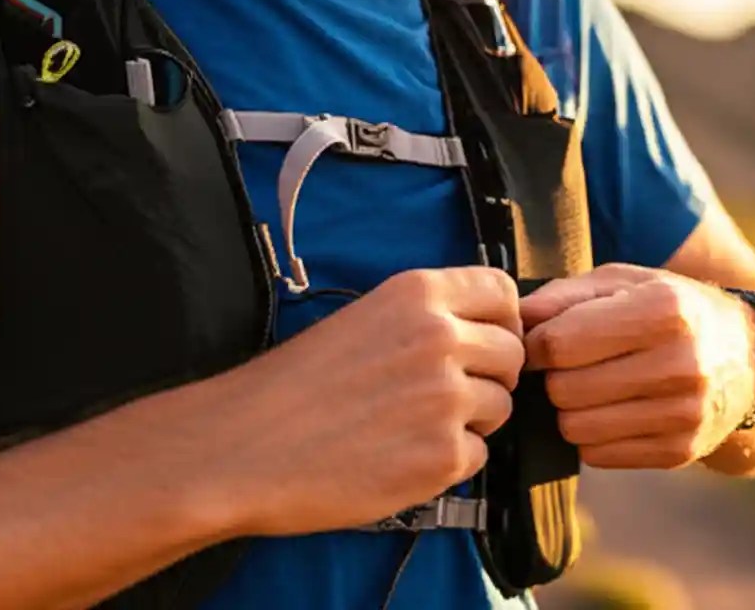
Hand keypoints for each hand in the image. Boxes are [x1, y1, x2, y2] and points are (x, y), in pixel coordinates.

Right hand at [212, 267, 523, 535]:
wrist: (242, 447)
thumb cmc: (292, 386)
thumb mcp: (362, 319)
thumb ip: (424, 318)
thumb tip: (483, 330)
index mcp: (418, 294)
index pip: (503, 292)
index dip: (503, 321)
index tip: (487, 341)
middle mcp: (441, 338)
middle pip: (512, 353)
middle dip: (490, 376)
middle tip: (445, 396)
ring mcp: (447, 398)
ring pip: (502, 406)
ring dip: (472, 421)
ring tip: (413, 427)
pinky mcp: (443, 455)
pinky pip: (480, 455)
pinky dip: (451, 462)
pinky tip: (402, 457)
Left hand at [520, 264, 754, 469]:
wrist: (747, 360)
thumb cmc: (670, 310)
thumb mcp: (625, 283)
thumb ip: (564, 296)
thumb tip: (513, 320)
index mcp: (664, 310)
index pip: (561, 343)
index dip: (537, 343)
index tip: (542, 341)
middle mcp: (682, 363)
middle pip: (564, 388)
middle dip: (554, 377)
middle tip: (568, 366)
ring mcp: (685, 413)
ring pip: (576, 427)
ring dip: (569, 409)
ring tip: (590, 386)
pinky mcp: (680, 451)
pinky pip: (598, 454)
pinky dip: (592, 435)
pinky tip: (613, 410)